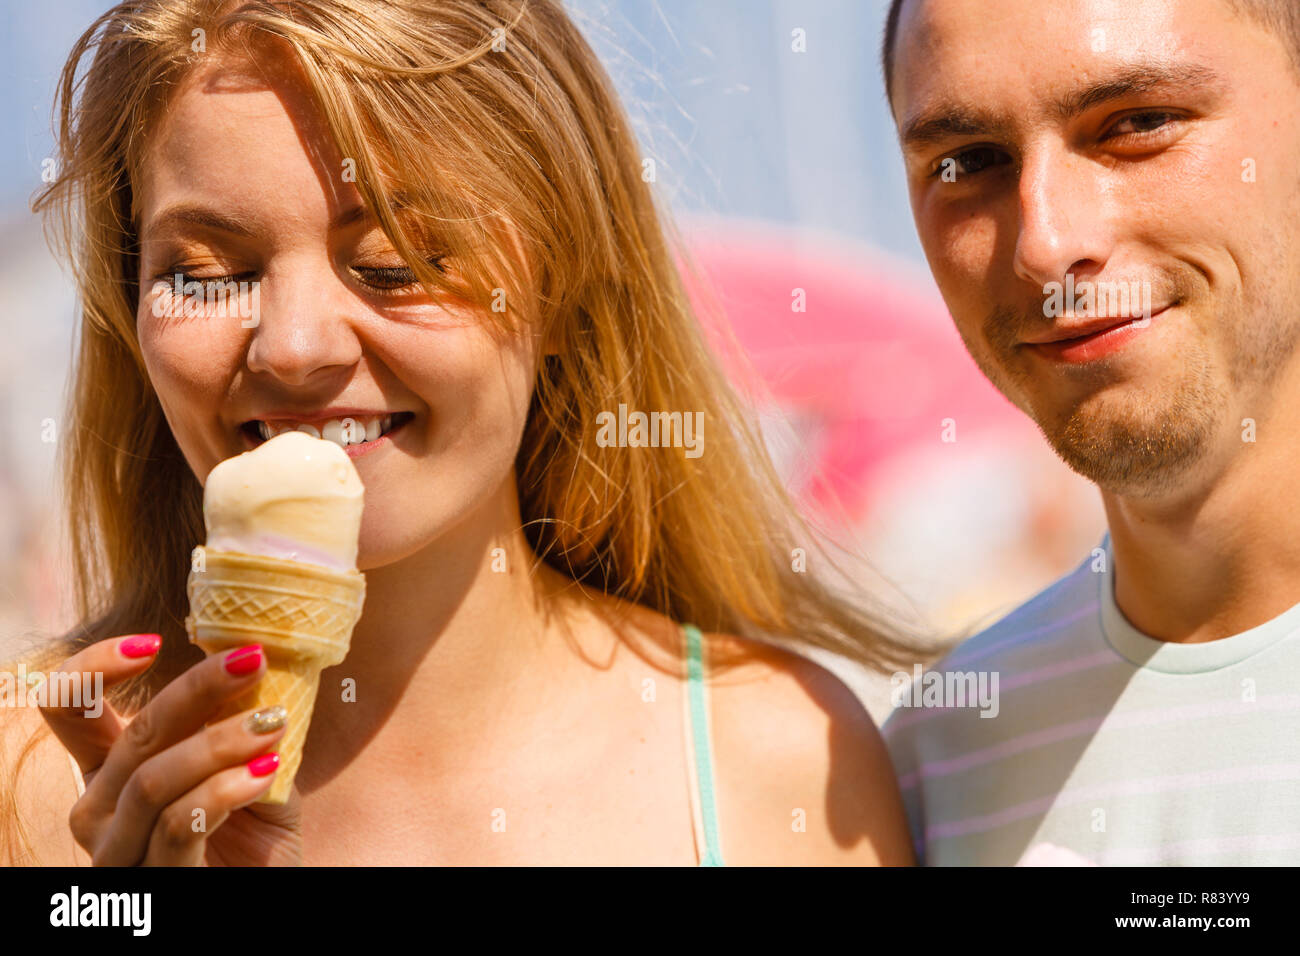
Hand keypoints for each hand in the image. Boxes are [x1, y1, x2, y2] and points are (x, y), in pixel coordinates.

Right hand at [38, 635, 303, 864]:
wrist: (268, 887)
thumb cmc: (256, 825)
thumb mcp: (244, 759)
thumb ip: (235, 715)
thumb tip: (253, 651)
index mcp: (110, 770)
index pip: (66, 708)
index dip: (92, 667)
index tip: (154, 642)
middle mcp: (99, 810)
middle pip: (135, 734)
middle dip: (199, 688)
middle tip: (254, 660)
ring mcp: (118, 852)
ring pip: (153, 780)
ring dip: (220, 742)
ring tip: (274, 724)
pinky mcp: (154, 884)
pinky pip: (176, 824)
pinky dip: (225, 790)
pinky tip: (266, 771)